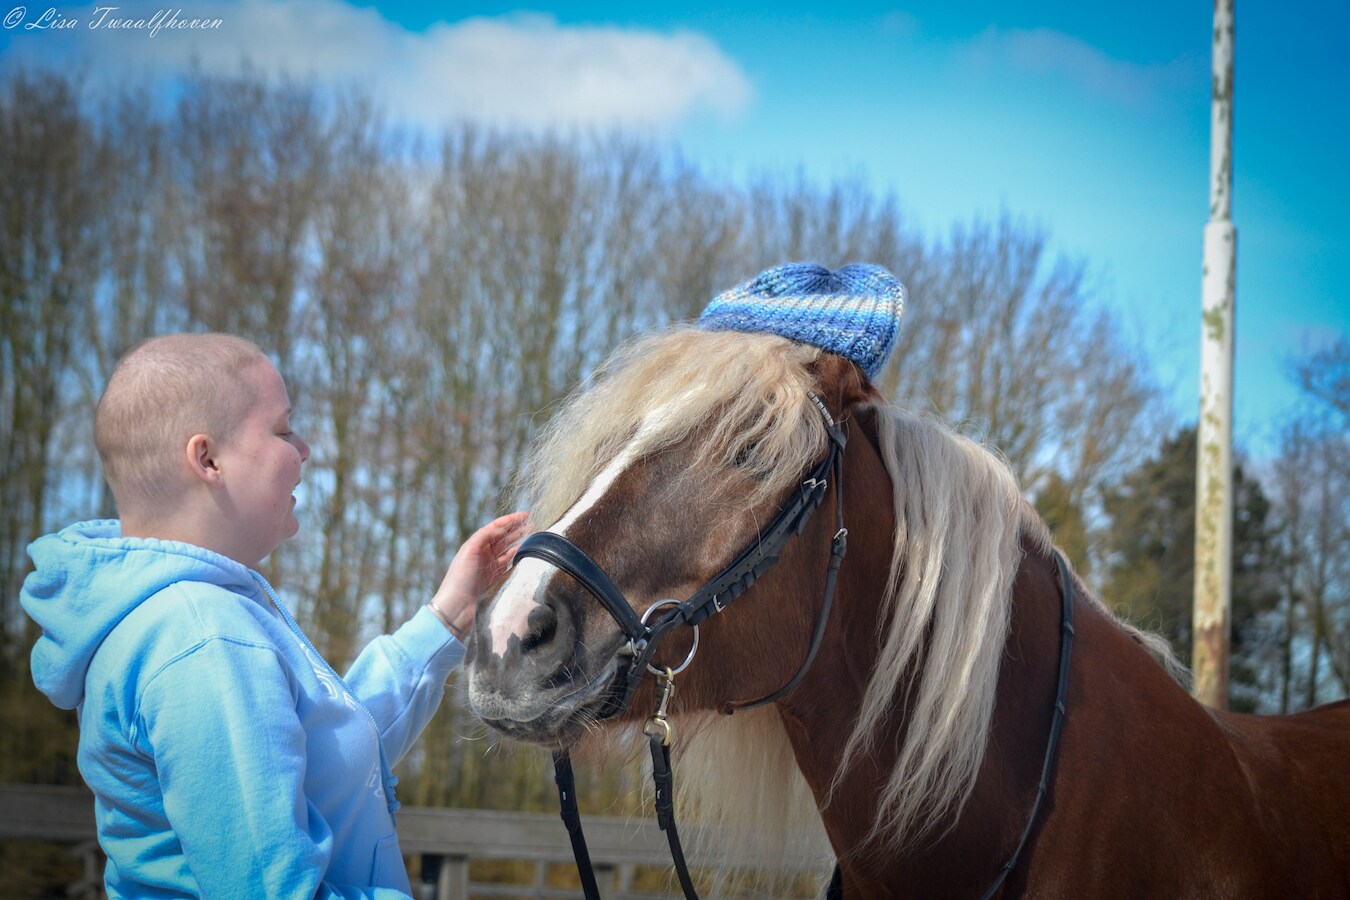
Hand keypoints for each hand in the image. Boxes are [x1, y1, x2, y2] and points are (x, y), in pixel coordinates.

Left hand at [430, 511, 528, 639]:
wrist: (458, 606)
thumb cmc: (460, 578)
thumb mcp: (469, 551)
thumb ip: (484, 536)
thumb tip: (502, 528)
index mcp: (476, 545)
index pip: (496, 527)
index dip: (510, 520)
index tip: (525, 515)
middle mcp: (483, 554)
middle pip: (503, 537)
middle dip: (517, 529)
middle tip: (532, 524)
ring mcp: (490, 567)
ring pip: (508, 550)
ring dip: (519, 542)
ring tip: (533, 536)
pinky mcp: (496, 579)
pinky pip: (510, 565)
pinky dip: (517, 557)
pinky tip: (525, 553)